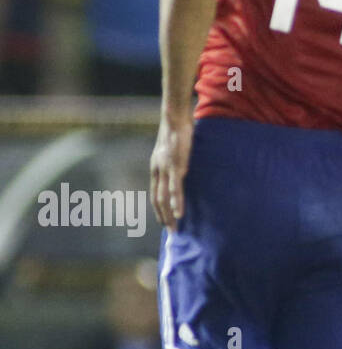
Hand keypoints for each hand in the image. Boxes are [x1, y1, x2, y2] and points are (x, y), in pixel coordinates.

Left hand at [150, 114, 192, 229]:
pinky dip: (176, 202)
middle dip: (162, 216)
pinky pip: (175, 188)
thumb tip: (179, 171)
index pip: (155, 193)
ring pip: (164, 197)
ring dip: (168, 214)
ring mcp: (166, 169)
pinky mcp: (176, 166)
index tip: (164, 221)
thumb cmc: (177, 131)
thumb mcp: (171, 149)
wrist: (174, 117)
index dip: (158, 209)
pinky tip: (179, 213)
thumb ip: (172, 162)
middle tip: (170, 231)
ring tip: (174, 227)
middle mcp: (157, 170)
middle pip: (157, 199)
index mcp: (156, 167)